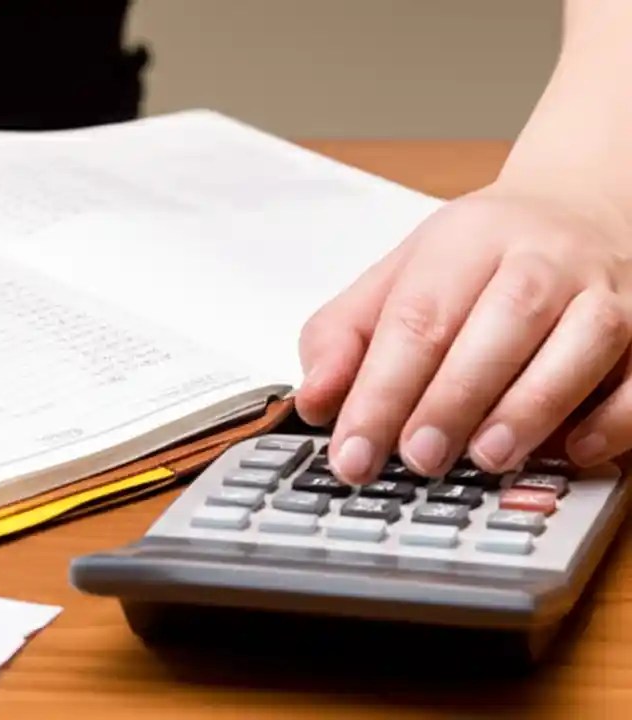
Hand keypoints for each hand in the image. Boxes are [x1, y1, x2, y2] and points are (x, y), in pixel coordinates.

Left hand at [296, 183, 631, 481]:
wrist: (578, 209)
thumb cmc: (478, 261)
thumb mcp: (396, 280)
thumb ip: (344, 337)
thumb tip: (315, 401)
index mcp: (467, 240)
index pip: (418, 316)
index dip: (381, 391)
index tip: (352, 452)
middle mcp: (543, 257)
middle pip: (500, 321)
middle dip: (452, 399)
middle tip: (417, 459)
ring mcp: (608, 289)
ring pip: (583, 340)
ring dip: (532, 406)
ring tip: (486, 458)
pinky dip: (615, 417)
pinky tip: (573, 451)